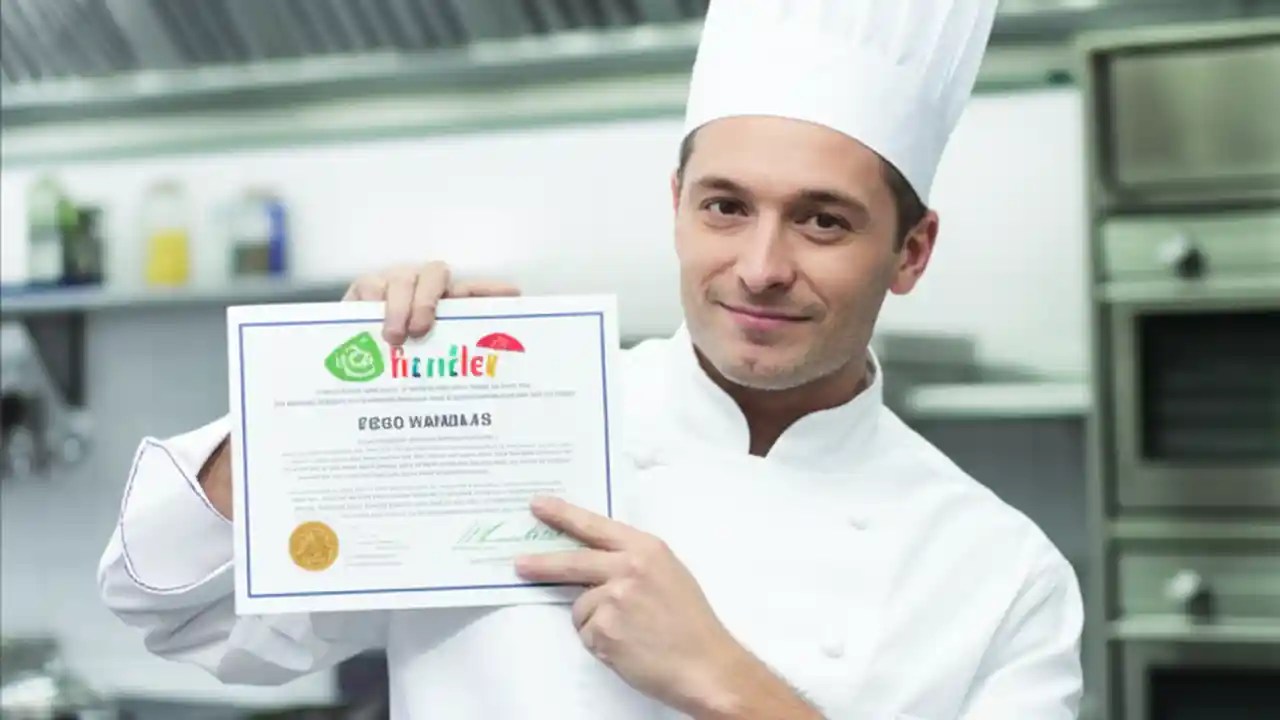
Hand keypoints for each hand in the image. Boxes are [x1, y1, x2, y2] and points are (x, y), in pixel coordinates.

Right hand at [342, 261, 519, 344]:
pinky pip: (370, 287)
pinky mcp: (365, 289)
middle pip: (435, 274)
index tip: (511, 295)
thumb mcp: (430, 359)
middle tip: (420, 330)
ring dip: (399, 307)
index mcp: (446, 302)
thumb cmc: (401, 358)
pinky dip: (372, 303)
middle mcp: (423, 288)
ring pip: (402, 280)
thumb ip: (454, 357)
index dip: (490, 290)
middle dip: (429, 300)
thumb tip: (489, 366)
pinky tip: (371, 321)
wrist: (357, 358)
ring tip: (393, 335)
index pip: (472, 290)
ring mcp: (394, 285)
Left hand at [513, 496, 751, 715]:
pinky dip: (600, 643)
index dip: (564, 515)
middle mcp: (627, 568)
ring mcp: (613, 598)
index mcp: (646, 549)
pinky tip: (629, 648)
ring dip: (596, 621)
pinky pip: (587, 633)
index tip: (538, 505)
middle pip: (572, 561)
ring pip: (581, 606)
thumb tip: (595, 563)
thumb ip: (632, 563)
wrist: (706, 665)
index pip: (595, 526)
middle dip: (541, 564)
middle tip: (520, 565)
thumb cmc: (691, 623)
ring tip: (632, 634)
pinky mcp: (603, 629)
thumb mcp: (668, 574)